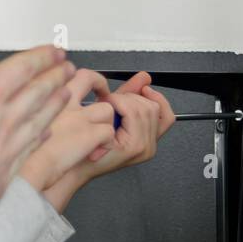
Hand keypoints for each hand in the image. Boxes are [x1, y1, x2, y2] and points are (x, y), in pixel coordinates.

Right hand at [0, 7, 73, 241]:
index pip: (22, 68)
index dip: (40, 56)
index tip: (54, 49)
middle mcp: (5, 120)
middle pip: (37, 92)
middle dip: (54, 76)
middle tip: (68, 67)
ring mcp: (9, 148)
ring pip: (41, 119)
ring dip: (56, 103)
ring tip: (67, 93)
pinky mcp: (6, 173)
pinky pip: (33, 147)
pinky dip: (43, 136)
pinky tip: (46, 135)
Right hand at [19, 69, 117, 193]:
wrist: (26, 170)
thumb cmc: (21, 153)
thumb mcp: (19, 123)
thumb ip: (32, 114)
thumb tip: (38, 116)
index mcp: (42, 96)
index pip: (60, 73)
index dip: (70, 77)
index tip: (71, 83)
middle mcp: (61, 100)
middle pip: (88, 77)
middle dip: (99, 83)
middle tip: (102, 92)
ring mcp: (78, 116)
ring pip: (106, 108)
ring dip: (105, 122)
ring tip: (98, 135)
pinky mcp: (90, 134)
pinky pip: (108, 132)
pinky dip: (106, 144)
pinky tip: (95, 152)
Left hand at [43, 71, 175, 210]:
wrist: (75, 164)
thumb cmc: (88, 143)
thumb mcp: (113, 113)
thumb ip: (130, 95)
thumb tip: (144, 77)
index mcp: (147, 141)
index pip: (167, 115)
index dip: (156, 97)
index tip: (144, 88)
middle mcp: (149, 146)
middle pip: (153, 106)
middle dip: (132, 97)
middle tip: (113, 102)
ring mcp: (143, 147)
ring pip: (144, 107)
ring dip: (123, 100)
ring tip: (109, 108)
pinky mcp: (134, 147)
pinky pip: (134, 112)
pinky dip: (120, 104)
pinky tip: (110, 109)